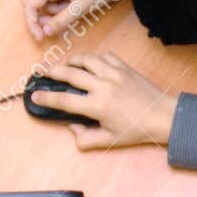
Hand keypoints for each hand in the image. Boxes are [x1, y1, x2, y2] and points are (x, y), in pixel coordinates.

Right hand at [22, 0, 121, 40]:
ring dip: (53, 14)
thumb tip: (45, 31)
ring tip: (74, 13)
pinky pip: (54, 1)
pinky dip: (60, 10)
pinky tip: (75, 9)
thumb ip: (62, 20)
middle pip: (31, 2)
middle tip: (48, 33)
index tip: (41, 37)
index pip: (30, 5)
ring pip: (44, 3)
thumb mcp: (81, 7)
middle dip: (37, 19)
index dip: (32, 23)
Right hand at [27, 53, 179, 150]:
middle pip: (70, 73)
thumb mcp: (108, 140)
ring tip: (65, 65)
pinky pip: (103, 56)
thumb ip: (86, 138)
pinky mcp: (124, 67)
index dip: (46, 98)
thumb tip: (72, 127)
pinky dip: (93, 58)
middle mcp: (103, 86)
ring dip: (72, 60)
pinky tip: (90, 63)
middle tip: (42, 71)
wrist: (162, 116)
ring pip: (86, 59)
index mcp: (97, 106)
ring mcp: (114, 73)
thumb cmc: (135, 130)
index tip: (34, 95)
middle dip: (52, 71)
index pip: (64, 100)